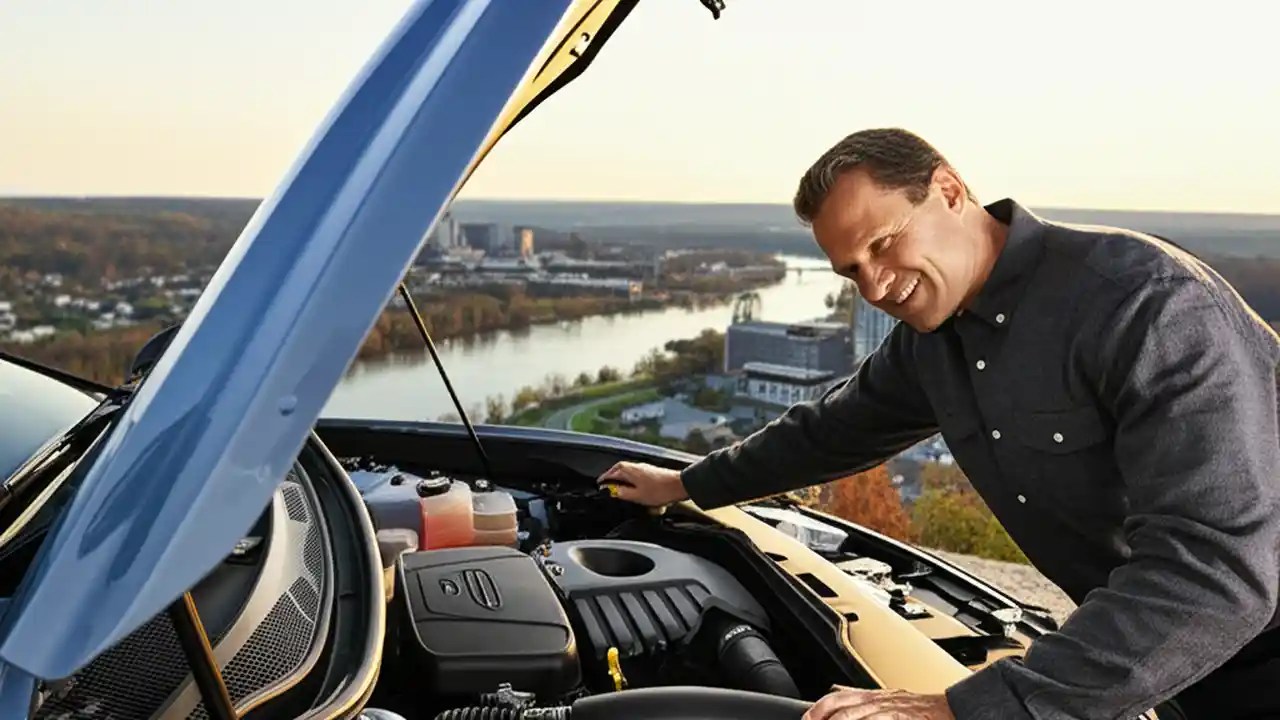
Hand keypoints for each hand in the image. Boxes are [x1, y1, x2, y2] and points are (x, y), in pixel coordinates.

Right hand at [596, 461, 688, 506]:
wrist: (680, 485)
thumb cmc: (660, 491)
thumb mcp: (638, 496)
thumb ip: (624, 493)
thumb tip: (613, 492)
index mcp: (630, 471)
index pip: (613, 473)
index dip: (605, 479)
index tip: (600, 483)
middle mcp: (637, 466)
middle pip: (620, 468)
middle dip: (612, 474)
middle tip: (607, 482)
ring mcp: (645, 467)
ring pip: (628, 469)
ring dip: (621, 474)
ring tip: (619, 484)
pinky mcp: (652, 471)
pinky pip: (636, 471)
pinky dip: (630, 476)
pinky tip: (634, 484)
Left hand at [803, 687, 955, 719]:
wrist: (953, 709)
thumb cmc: (921, 709)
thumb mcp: (888, 699)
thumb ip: (861, 697)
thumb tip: (836, 690)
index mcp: (872, 696)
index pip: (837, 698)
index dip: (817, 708)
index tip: (805, 718)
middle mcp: (878, 700)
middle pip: (839, 705)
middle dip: (819, 715)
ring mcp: (888, 710)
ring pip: (853, 715)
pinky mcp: (900, 718)